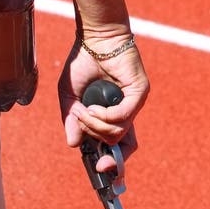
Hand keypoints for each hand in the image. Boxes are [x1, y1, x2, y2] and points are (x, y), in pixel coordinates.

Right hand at [58, 33, 149, 171]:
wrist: (95, 38)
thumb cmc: (84, 63)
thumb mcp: (69, 96)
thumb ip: (72, 120)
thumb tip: (74, 145)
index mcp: (112, 114)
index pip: (117, 145)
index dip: (110, 161)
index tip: (99, 170)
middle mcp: (126, 111)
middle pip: (124, 146)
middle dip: (107, 154)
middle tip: (97, 157)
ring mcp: (134, 102)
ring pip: (118, 133)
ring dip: (95, 127)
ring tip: (83, 112)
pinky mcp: (140, 92)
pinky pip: (123, 117)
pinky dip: (104, 117)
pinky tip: (93, 108)